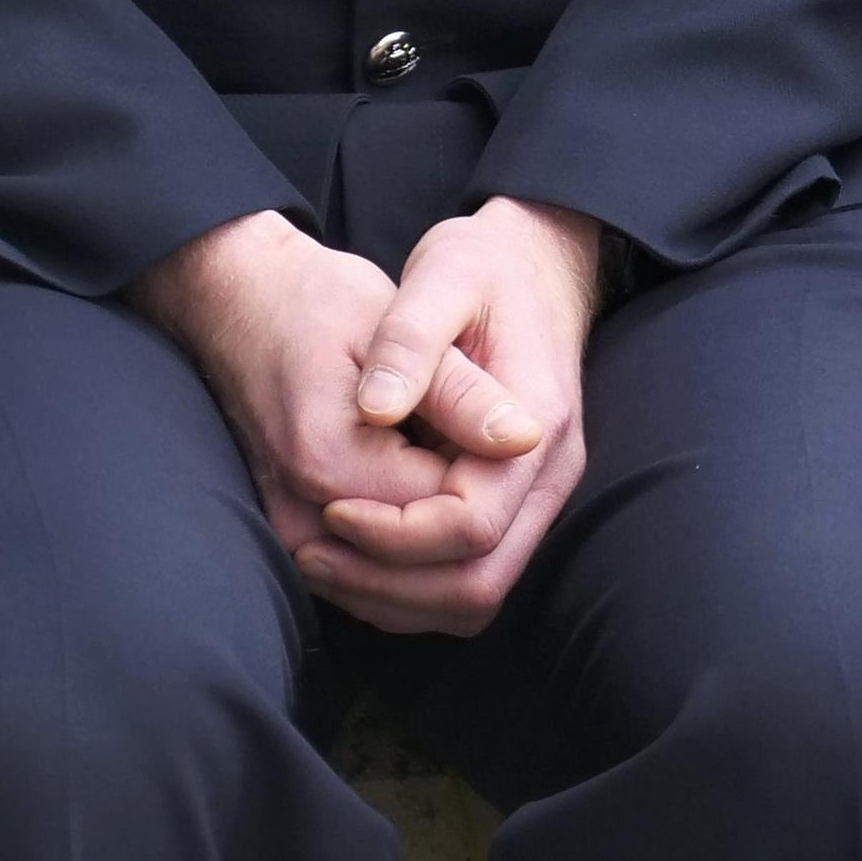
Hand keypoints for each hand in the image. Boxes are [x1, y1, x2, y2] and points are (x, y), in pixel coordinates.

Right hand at [132, 210, 554, 632]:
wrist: (242, 310)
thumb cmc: (318, 303)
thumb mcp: (397, 323)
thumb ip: (460, 392)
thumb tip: (526, 439)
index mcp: (330, 461)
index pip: (456, 523)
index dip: (496, 484)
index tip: (492, 427)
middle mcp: (304, 522)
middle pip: (440, 585)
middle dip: (484, 534)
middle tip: (482, 452)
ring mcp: (297, 543)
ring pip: (417, 604)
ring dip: (457, 554)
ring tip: (453, 468)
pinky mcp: (301, 547)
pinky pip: (385, 593)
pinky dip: (426, 563)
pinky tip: (433, 494)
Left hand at [313, 196, 604, 633]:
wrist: (533, 263)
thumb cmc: (482, 266)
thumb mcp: (443, 275)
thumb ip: (410, 344)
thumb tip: (376, 410)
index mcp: (538, 425)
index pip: (471, 526)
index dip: (394, 534)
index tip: (329, 509)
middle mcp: (550, 475)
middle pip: (478, 583)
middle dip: (387, 584)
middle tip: (311, 552)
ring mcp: (538, 496)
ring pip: (473, 597)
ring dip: (394, 597)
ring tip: (320, 559)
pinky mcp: (515, 504)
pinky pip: (466, 579)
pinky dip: (408, 588)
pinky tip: (352, 554)